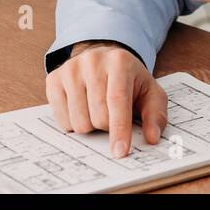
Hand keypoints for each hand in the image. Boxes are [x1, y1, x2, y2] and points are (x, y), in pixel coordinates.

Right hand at [45, 41, 167, 157]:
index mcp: (119, 62)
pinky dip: (75, 123)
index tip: (120, 152)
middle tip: (113, 114)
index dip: (119, 129)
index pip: (117, 101)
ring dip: (91, 125)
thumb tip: (152, 137)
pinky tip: (82, 107)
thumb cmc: (129, 79)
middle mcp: (92, 61)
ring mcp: (70, 69)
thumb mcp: (150, 92)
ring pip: (79, 121)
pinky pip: (62, 120)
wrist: (103, 58)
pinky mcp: (54, 79)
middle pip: (98, 115)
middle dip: (108, 126)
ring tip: (97, 109)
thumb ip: (155, 115)